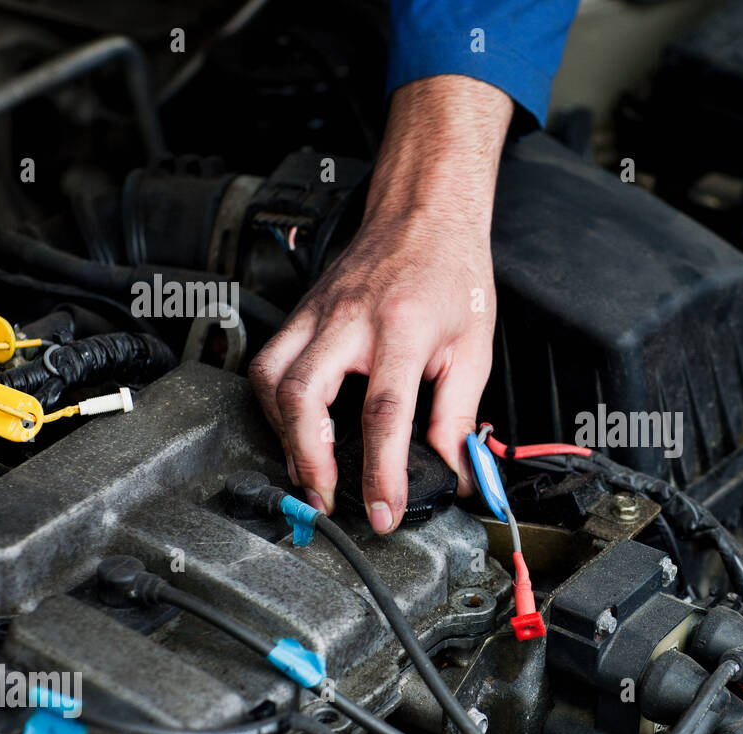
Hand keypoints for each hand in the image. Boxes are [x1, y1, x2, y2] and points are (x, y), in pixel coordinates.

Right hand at [249, 76, 512, 532]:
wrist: (424, 212)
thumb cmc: (451, 273)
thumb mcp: (474, 349)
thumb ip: (460, 416)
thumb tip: (458, 472)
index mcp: (403, 327)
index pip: (384, 412)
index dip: (381, 471)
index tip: (384, 511)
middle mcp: (350, 318)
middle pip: (304, 394)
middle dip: (308, 457)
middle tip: (325, 499)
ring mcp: (317, 312)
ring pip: (271, 378)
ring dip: (283, 433)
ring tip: (308, 471)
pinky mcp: (300, 312)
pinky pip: (268, 361)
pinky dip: (273, 404)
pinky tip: (295, 428)